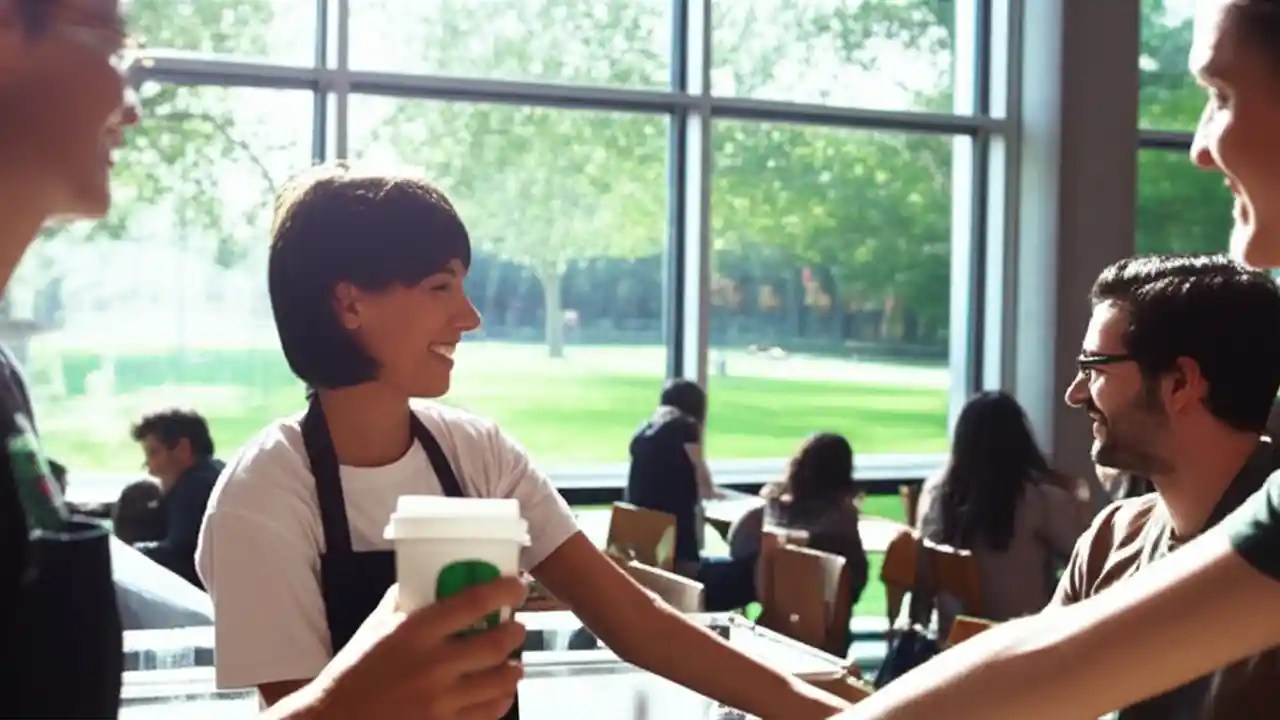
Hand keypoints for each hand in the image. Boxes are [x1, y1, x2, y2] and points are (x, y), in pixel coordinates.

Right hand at [293, 578, 527, 719]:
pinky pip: (488, 714)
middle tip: (517, 628)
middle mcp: (433, 666)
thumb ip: (402, 604)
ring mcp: (441, 702)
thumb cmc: (353, 672)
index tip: (517, 584)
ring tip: (513, 663)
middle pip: (496, 644)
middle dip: (515, 632)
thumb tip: (426, 579)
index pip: (473, 603)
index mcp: (415, 633)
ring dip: (513, 669)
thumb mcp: (374, 629)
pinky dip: (501, 701)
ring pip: (500, 682)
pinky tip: (499, 693)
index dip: (503, 589)